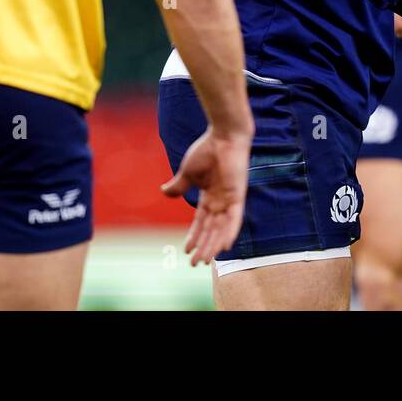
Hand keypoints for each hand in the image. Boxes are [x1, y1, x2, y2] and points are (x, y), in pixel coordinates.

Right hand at [160, 127, 251, 265]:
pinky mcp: (237, 196)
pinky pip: (234, 219)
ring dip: (213, 245)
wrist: (222, 136)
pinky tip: (224, 246)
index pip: (201, 222)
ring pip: (221, 229)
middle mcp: (221, 201)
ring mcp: (230, 200)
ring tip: (205, 261)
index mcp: (210, 196)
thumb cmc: (206, 150)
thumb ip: (179, 185)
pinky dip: (229, 233)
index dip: (194, 236)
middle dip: (203, 247)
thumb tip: (164, 193)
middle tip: (194, 264)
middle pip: (211, 230)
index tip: (186, 251)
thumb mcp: (188, 172)